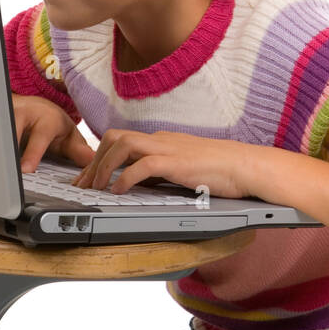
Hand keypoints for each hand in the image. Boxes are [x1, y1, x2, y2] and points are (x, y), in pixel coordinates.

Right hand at [11, 94, 95, 172]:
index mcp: (46, 119)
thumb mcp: (67, 135)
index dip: (32, 154)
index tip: (25, 170)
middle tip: (2, 175)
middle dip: (6, 153)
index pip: (39, 137)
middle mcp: (23, 114)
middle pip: (12, 132)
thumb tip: (93, 162)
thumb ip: (78, 150)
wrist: (31, 106)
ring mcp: (4, 116)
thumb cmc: (50, 124)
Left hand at [70, 129, 255, 199]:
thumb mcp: (182, 169)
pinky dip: (125, 177)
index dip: (98, 158)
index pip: (120, 140)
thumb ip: (161, 172)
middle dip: (93, 161)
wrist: (246, 165)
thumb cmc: (221, 169)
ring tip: (95, 187)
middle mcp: (160, 139)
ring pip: (122, 144)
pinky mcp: (176, 162)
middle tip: (82, 184)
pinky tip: (118, 191)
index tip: (87, 177)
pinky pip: (142, 165)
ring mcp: (168, 148)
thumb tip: (140, 184)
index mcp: (161, 140)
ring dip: (103, 166)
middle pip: (113, 138)